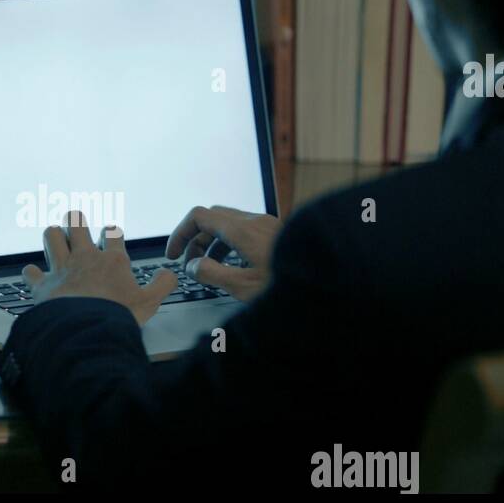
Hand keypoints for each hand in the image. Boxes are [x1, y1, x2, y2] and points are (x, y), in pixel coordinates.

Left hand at [22, 211, 177, 324]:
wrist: (87, 331)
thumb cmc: (118, 316)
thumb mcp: (150, 302)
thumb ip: (163, 285)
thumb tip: (169, 274)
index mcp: (112, 260)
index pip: (112, 233)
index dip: (112, 233)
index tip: (111, 236)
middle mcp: (85, 258)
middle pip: (76, 223)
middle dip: (76, 221)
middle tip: (77, 227)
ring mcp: (62, 269)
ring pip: (51, 236)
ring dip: (53, 237)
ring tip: (57, 242)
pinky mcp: (43, 285)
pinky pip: (31, 272)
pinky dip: (32, 273)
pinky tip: (35, 275)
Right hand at [166, 205, 281, 300]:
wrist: (330, 278)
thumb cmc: (292, 284)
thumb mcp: (244, 286)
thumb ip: (212, 274)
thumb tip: (193, 266)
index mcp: (242, 229)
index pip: (198, 217)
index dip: (180, 234)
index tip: (173, 253)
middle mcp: (254, 221)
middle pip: (212, 218)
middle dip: (195, 239)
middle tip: (190, 264)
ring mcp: (267, 225)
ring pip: (228, 224)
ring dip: (212, 243)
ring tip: (210, 268)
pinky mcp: (277, 233)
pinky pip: (244, 230)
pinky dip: (229, 244)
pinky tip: (234, 266)